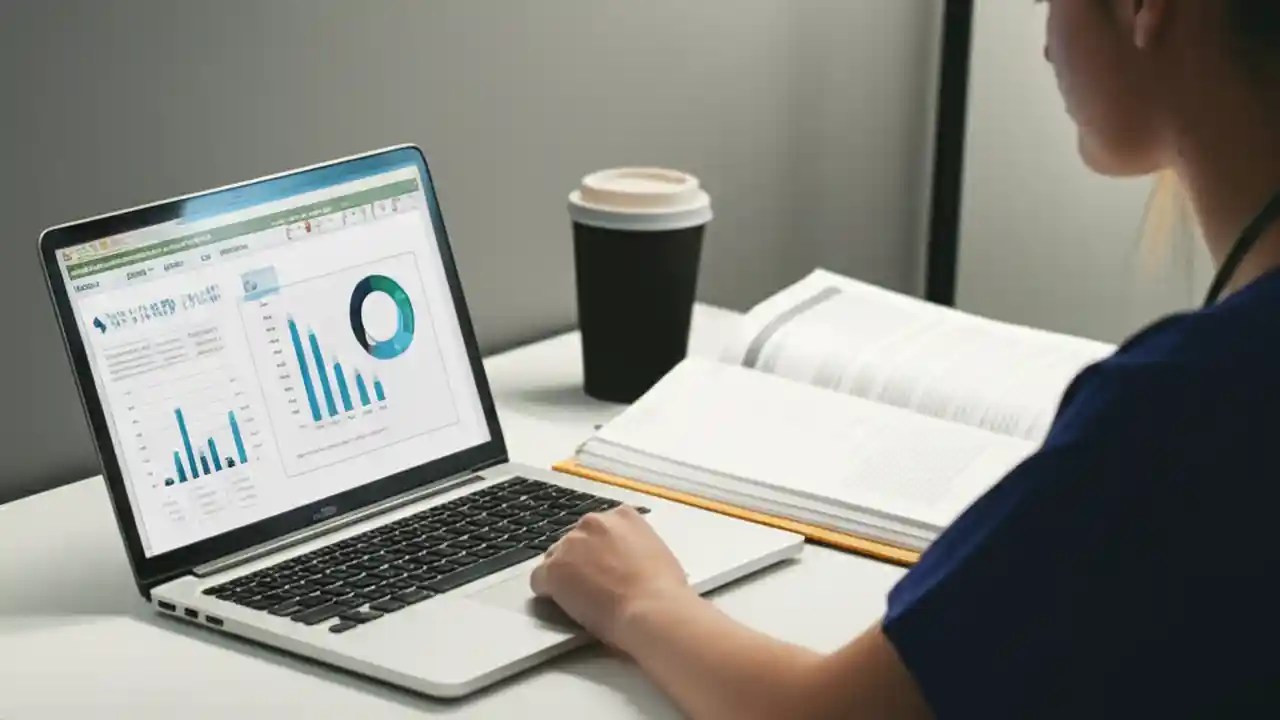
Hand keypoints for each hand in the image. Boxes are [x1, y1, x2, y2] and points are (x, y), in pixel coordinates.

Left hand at [530, 506, 693, 647]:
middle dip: (580, 561)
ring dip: (565, 576)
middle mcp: (593, 522)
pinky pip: (539, 580)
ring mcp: (571, 544)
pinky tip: (566, 605)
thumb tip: (626, 560)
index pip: (599, 528)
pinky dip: (548, 593)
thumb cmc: (662, 589)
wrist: (651, 608)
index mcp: (622, 515)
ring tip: (582, 599)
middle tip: (594, 585)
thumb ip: (633, 547)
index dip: (600, 551)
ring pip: (555, 559)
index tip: (605, 565)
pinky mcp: (554, 569)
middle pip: (575, 541)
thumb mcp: (655, 551)